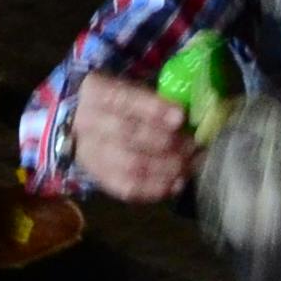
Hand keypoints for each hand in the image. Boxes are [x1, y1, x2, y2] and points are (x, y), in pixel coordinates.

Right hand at [70, 74, 200, 203]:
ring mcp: (90, 153)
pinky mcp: (99, 178)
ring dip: (166, 167)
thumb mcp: (133, 91)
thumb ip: (157, 101)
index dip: (153, 109)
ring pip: (130, 164)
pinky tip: (176, 183)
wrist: (88, 128)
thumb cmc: (122, 106)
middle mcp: (87, 123)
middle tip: (193, 145)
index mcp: (96, 93)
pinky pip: (128, 188)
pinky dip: (156, 188)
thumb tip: (192, 117)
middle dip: (166, 142)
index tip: (180, 117)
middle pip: (128, 134)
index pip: (123, 99)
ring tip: (190, 165)